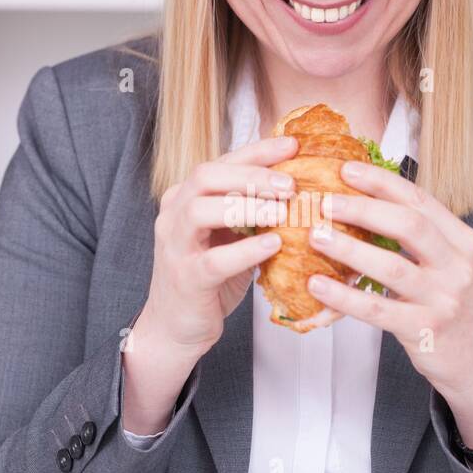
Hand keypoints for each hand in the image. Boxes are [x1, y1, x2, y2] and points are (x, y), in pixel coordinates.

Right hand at [133, 134, 297, 359]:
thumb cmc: (208, 278)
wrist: (175, 327)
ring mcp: (176, 246)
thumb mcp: (229, 237)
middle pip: (207, 176)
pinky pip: (215, 260)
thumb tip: (298, 188)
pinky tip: (274, 244)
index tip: (293, 145)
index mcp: (185, 197)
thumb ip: (250, 211)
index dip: (257, 152)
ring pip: (202, 210)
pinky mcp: (186, 279)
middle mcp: (174, 214)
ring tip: (283, 211)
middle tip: (290, 184)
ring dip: (247, 207)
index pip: (221, 162)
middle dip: (252, 175)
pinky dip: (247, 250)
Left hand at [307, 161, 472, 450]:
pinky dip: (344, 296)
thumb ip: (420, 236)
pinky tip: (317, 285)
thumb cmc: (453, 304)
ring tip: (315, 236)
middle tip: (326, 201)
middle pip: (409, 225)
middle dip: (363, 209)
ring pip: (392, 266)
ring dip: (349, 249)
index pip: (421, 201)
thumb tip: (365, 201)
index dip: (382, 183)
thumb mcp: (450, 263)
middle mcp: (458, 266)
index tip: (347, 170)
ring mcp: (443, 299)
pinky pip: (377, 309)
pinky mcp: (424, 329)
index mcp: (463, 241)